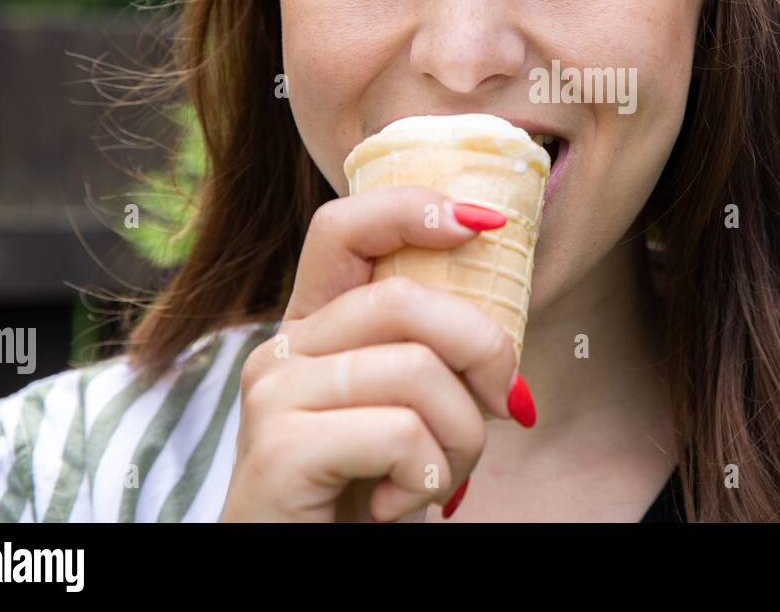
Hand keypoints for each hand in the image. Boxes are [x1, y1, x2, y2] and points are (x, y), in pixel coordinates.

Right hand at [219, 187, 525, 521]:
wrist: (297, 571)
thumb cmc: (362, 490)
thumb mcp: (403, 409)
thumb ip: (431, 357)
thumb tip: (506, 341)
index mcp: (314, 328)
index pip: (344, 226)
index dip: (415, 208)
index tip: (485, 225)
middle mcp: (282, 349)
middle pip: (405, 299)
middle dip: (483, 351)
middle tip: (502, 408)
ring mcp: (273, 395)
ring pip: (415, 370)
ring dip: (461, 435)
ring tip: (438, 476)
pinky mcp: (279, 449)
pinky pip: (398, 432)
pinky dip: (426, 474)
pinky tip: (396, 501)